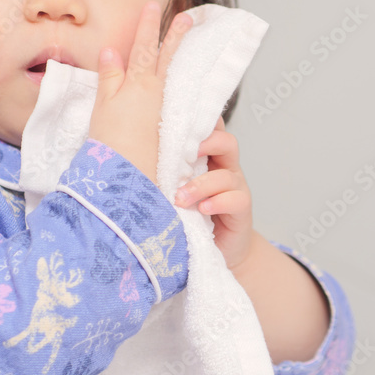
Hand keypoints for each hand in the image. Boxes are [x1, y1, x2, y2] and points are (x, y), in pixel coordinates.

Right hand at [88, 0, 192, 183]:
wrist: (127, 178)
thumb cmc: (110, 144)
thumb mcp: (103, 106)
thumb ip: (109, 77)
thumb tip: (110, 50)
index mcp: (138, 85)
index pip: (143, 48)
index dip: (148, 26)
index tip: (154, 5)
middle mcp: (156, 94)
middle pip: (166, 58)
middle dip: (175, 36)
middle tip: (187, 17)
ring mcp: (164, 110)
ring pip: (172, 76)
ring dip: (179, 57)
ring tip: (188, 43)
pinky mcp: (169, 127)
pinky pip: (177, 97)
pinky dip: (182, 84)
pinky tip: (186, 83)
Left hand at [173, 116, 254, 269]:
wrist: (219, 249)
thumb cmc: (192, 216)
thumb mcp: (175, 188)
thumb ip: (166, 172)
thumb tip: (133, 158)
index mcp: (208, 158)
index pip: (210, 131)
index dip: (199, 124)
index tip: (175, 127)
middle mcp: (225, 168)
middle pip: (226, 142)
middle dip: (206, 144)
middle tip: (183, 157)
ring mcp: (236, 188)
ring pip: (226, 174)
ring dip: (201, 184)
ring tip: (180, 198)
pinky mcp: (242, 210)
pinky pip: (236, 199)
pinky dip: (218, 202)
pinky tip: (202, 209)